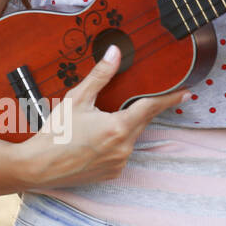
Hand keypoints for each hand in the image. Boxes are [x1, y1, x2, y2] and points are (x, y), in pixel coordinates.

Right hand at [26, 45, 188, 187]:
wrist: (39, 166)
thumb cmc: (55, 132)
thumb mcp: (76, 99)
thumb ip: (100, 75)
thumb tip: (114, 52)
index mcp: (117, 126)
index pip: (150, 107)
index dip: (169, 98)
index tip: (186, 93)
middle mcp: (124, 146)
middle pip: (141, 121)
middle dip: (141, 110)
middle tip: (136, 99)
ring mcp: (119, 162)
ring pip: (130, 137)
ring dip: (123, 126)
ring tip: (98, 123)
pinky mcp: (113, 173)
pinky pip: (121, 152)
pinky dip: (114, 143)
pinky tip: (95, 140)